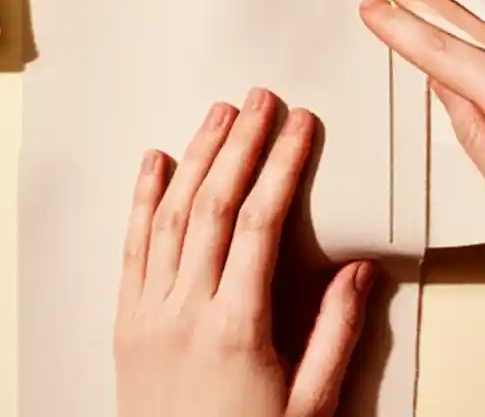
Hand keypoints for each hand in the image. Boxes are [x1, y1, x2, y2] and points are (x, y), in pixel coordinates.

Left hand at [113, 89, 376, 416]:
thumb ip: (336, 334)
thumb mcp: (312, 406)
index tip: (300, 125)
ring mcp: (147, 314)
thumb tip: (358, 269)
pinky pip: (131, 247)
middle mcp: (185, 310)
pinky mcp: (125, 323)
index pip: (262, 222)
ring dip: (195, 157)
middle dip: (240, 144)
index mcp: (237, 327)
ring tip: (218, 113)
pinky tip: (153, 162)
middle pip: (215, 204)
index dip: (282, 165)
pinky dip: (141, 199)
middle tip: (261, 98)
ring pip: (171, 215)